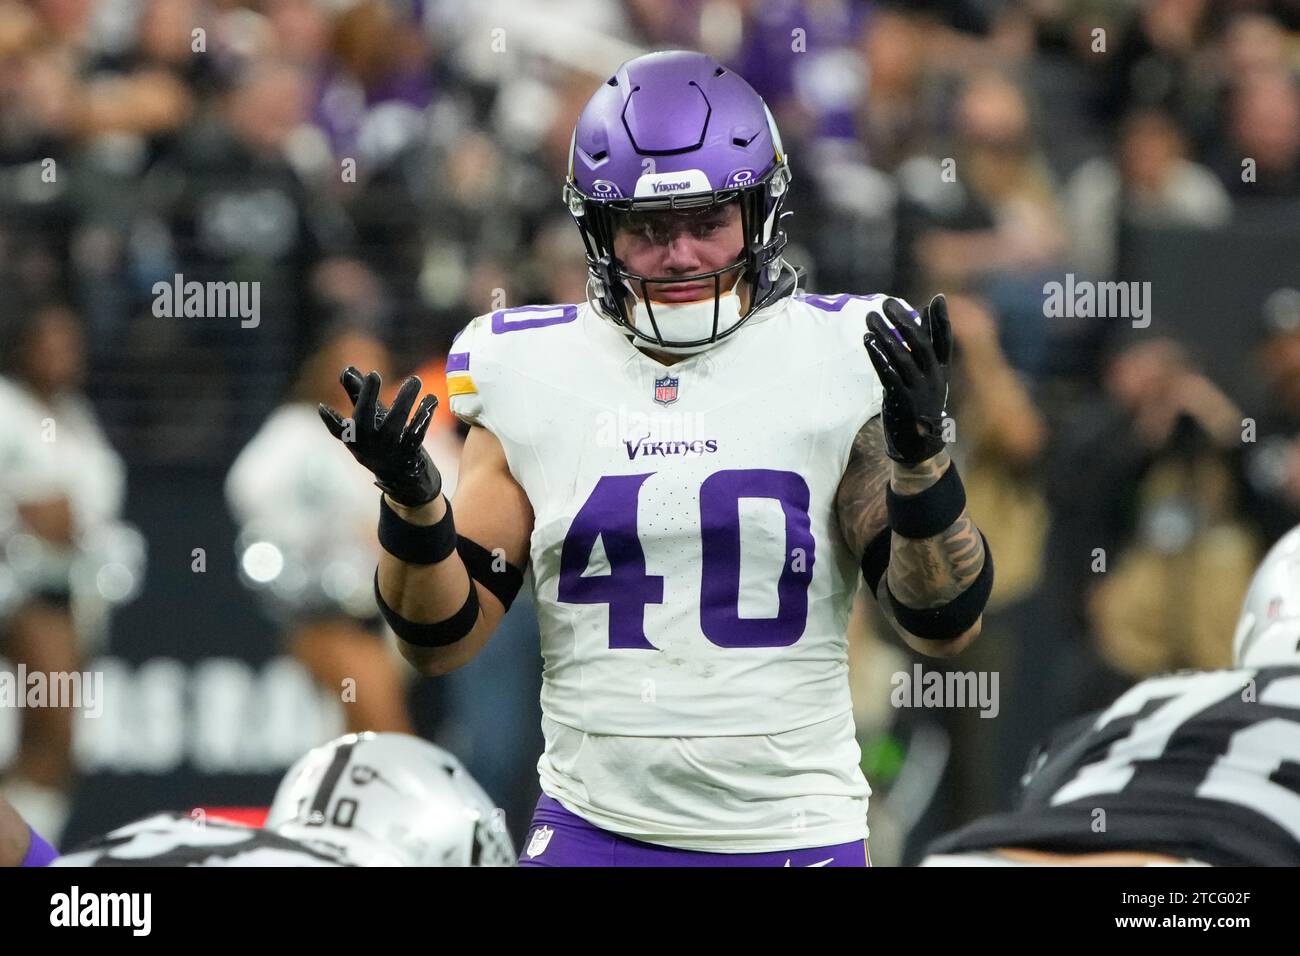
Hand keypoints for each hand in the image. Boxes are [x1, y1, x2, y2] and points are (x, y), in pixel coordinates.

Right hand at [318, 367, 441, 506]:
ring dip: (405, 399)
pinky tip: (431, 400)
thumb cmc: (378, 439)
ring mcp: (389, 449)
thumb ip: (357, 394)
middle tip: (373, 374)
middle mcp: (368, 444)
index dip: (329, 420)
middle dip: (367, 395)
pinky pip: (416, 432)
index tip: (323, 406)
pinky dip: (424, 416)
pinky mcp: (409, 453)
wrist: (400, 475)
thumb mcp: (365, 421)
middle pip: (365, 416)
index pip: (338, 429)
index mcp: (353, 438)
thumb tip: (347, 369)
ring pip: (395, 422)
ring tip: (415, 380)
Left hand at [864, 295, 952, 464]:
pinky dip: (878, 356)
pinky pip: (889, 374)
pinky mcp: (903, 401)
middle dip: (904, 321)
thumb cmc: (919, 408)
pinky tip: (868, 341)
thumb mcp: (927, 381)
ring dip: (885, 335)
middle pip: (921, 344)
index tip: (938, 298)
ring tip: (870, 318)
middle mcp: (934, 379)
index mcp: (941, 372)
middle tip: (887, 304)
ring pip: (902, 356)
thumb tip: (919, 325)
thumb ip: (922, 356)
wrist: (919, 447)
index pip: (944, 342)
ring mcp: (919, 391)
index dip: (941, 320)